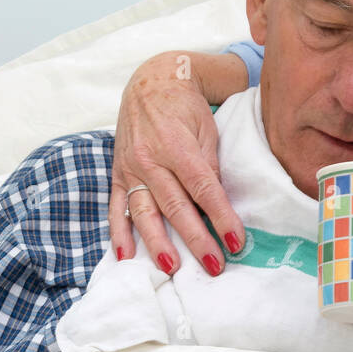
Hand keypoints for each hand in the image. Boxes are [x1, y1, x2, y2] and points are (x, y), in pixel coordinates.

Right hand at [110, 51, 243, 274]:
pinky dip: (119, 234)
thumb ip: (210, 166)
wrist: (151, 83)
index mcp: (177, 146)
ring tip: (172, 268)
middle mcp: (150, 160)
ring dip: (157, 243)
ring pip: (144, 212)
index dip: (220, 216)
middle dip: (196, 239)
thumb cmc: (186, 108)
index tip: (236, 241)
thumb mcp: (207, 130)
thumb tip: (217, 203)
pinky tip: (126, 257)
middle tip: (214, 266)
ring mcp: (130, 169)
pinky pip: (116, 208)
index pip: (203, 188)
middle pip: (175, 206)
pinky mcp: (117, 174)